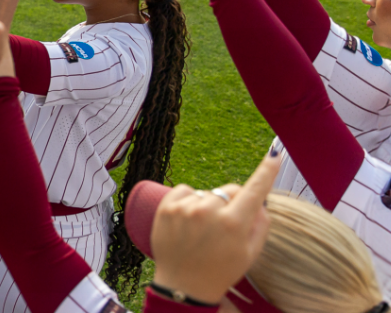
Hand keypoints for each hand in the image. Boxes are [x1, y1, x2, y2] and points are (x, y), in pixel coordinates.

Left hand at [151, 153, 279, 303]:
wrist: (183, 285)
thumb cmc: (221, 270)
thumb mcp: (250, 252)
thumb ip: (260, 224)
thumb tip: (260, 200)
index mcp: (233, 224)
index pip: (254, 190)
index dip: (266, 172)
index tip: (274, 155)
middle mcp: (208, 212)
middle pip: (229, 190)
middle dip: (232, 202)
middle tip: (225, 225)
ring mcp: (185, 209)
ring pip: (207, 193)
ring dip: (208, 205)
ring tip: (202, 230)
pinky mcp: (166, 207)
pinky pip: (186, 190)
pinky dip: (189, 200)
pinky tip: (189, 220)